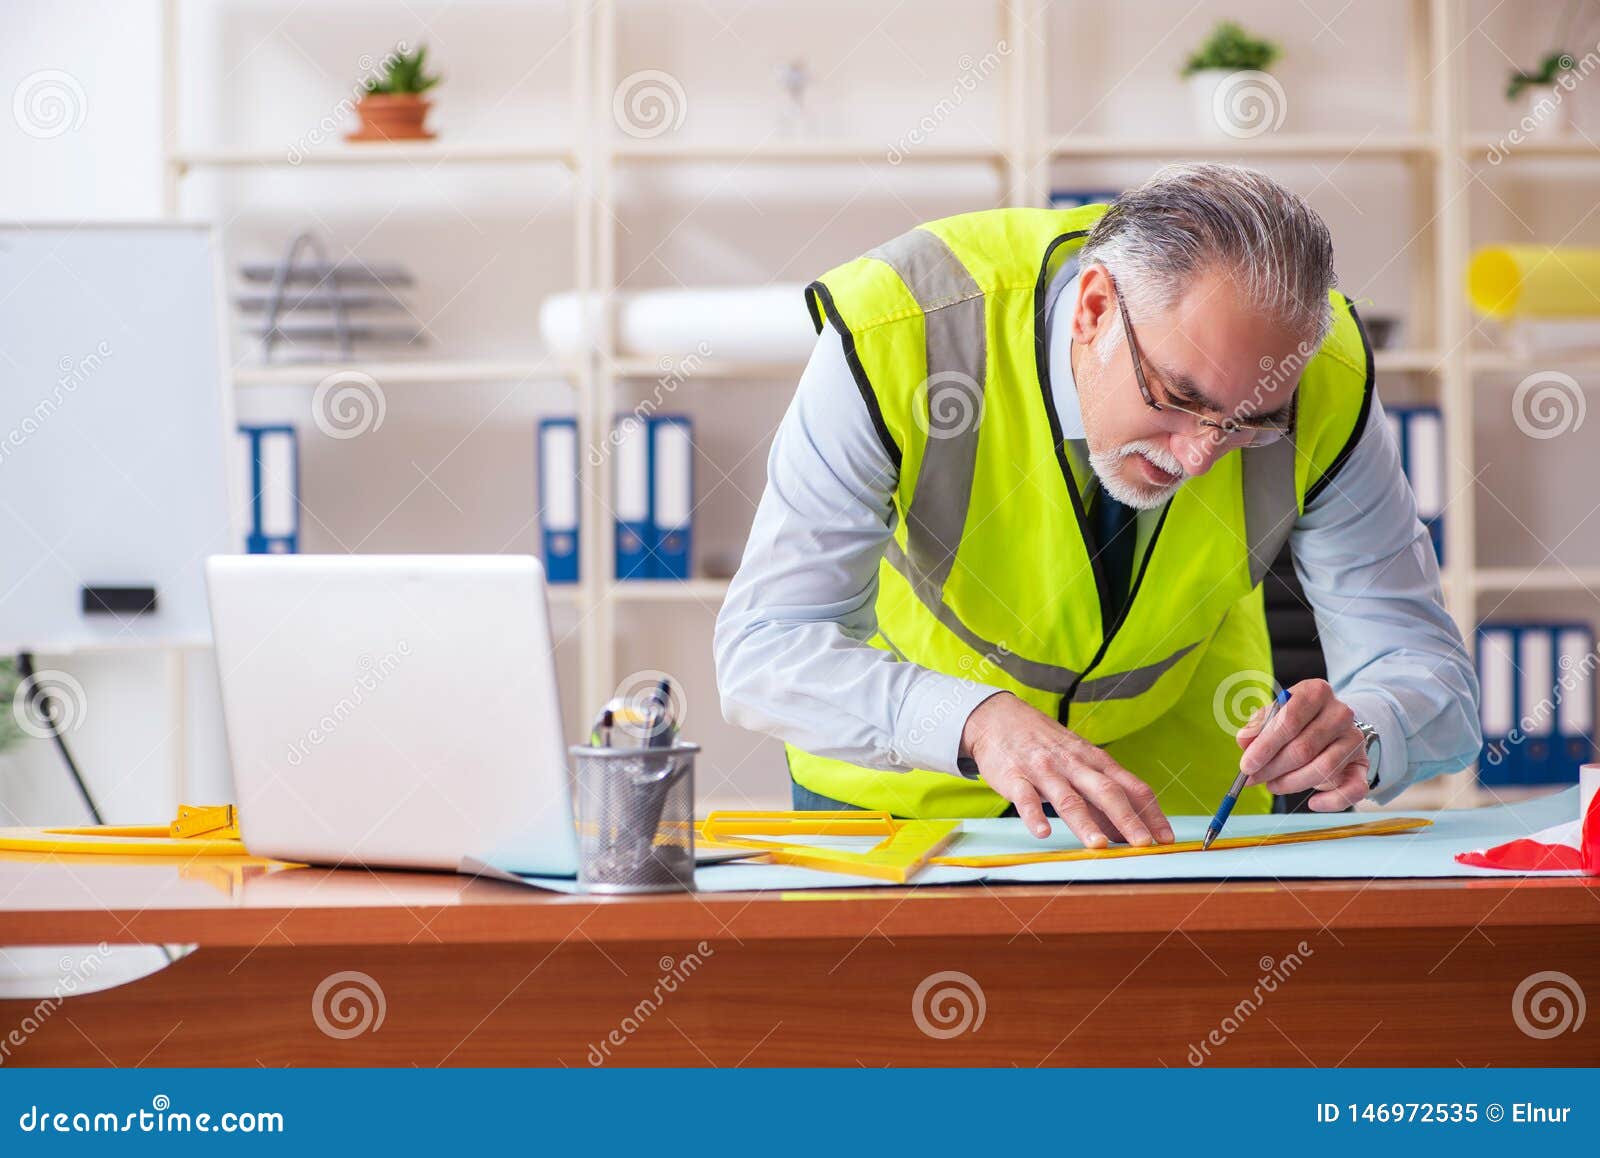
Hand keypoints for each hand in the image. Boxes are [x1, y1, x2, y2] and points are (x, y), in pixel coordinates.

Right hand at [961, 692, 1173, 845]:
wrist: (998, 717)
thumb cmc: (1044, 744)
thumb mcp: (1078, 762)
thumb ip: (1100, 795)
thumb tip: (1125, 832)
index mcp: (1095, 760)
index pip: (1132, 786)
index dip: (1151, 813)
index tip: (1166, 838)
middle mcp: (1074, 764)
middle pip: (1106, 791)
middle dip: (1127, 818)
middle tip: (1143, 844)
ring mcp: (1044, 770)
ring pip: (1068, 797)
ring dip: (1085, 822)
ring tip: (1099, 845)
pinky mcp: (1015, 776)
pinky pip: (1026, 798)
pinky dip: (1034, 815)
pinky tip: (1043, 832)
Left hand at [1234, 678, 1370, 811]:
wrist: (1332, 725)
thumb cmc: (1296, 720)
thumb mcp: (1275, 714)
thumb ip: (1258, 726)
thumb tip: (1244, 741)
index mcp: (1316, 692)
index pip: (1289, 720)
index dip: (1265, 746)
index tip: (1246, 765)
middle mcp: (1341, 713)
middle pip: (1304, 748)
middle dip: (1273, 768)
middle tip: (1253, 779)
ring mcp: (1354, 739)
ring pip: (1323, 769)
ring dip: (1292, 783)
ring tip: (1273, 785)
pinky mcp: (1363, 764)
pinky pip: (1353, 789)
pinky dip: (1331, 801)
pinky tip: (1313, 803)